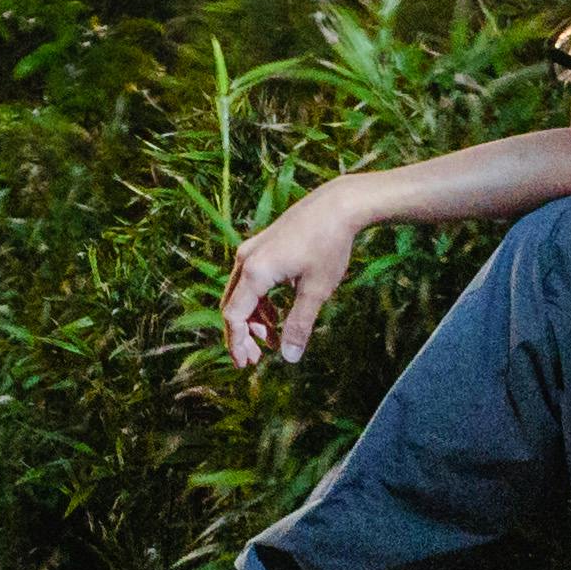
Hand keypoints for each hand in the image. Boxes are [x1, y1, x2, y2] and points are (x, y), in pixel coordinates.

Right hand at [219, 189, 364, 368]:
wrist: (338, 204)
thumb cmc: (328, 246)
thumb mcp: (316, 290)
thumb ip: (299, 324)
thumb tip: (289, 358)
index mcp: (255, 272)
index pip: (234, 316)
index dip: (237, 343)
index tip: (246, 365)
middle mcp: (247, 260)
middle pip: (232, 305)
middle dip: (241, 335)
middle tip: (254, 360)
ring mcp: (253, 250)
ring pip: (242, 293)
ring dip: (253, 320)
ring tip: (272, 340)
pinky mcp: (263, 246)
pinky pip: (252, 280)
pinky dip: (260, 302)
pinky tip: (278, 315)